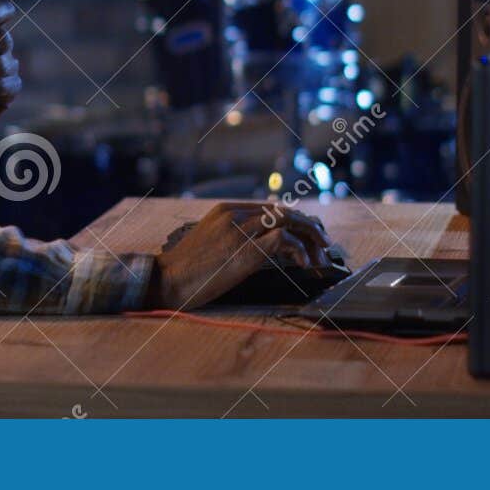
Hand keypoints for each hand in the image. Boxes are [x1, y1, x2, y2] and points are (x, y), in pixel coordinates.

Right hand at [145, 203, 335, 309]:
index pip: (272, 208)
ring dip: (310, 238)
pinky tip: (304, 264)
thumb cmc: (186, 270)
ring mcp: (240, 230)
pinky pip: (283, 239)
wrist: (165, 281)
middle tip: (324, 245)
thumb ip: (233, 236)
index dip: (296, 221)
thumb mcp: (210, 242)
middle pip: (284, 211)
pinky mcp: (245, 250)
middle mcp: (235, 214)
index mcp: (226, 210)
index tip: (309, 237)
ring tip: (320, 257)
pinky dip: (299, 250)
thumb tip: (262, 246)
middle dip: (310, 227)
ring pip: (288, 220)